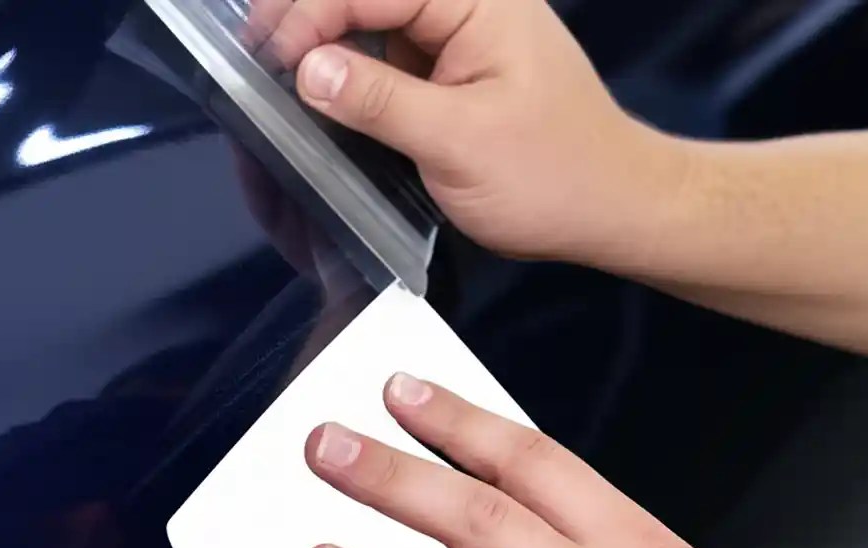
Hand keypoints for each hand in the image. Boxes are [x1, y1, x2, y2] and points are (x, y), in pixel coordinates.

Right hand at [246, 0, 688, 259]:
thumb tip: (306, 69)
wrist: (609, 207)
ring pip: (367, 21)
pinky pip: (382, 54)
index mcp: (479, 0)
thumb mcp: (459, 142)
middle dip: (307, 18)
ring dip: (322, 44)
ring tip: (275, 78)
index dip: (310, 15)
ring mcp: (456, 33)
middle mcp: (466, 4)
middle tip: (257, 63)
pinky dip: (346, 71)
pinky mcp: (447, 67)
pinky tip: (316, 94)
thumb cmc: (554, 176)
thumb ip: (379, 101)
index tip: (270, 62)